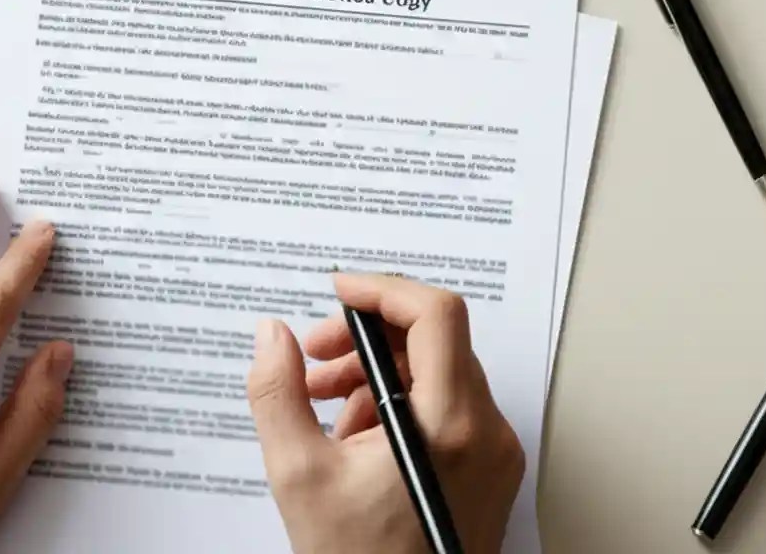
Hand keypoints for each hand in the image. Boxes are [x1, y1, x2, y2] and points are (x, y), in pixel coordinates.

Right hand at [247, 273, 524, 553]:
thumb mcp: (298, 475)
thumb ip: (277, 393)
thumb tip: (271, 336)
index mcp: (448, 426)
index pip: (435, 315)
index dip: (381, 290)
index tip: (339, 291)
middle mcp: (485, 433)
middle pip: (432, 341)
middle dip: (365, 340)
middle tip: (315, 358)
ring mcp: (493, 452)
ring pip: (437, 373)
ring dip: (377, 373)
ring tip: (325, 407)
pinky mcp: (488, 468)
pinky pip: (445, 407)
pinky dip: (399, 404)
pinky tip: (354, 437)